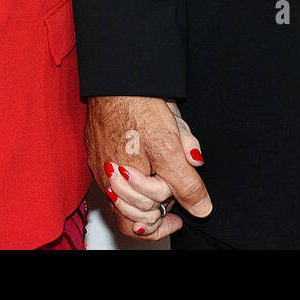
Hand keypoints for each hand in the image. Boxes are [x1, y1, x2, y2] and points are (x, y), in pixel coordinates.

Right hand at [86, 96, 210, 241]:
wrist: (115, 77)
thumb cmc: (136, 108)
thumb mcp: (169, 148)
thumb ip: (185, 183)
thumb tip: (201, 208)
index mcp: (121, 185)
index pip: (140, 222)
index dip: (164, 221)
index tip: (179, 217)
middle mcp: (106, 178)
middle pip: (133, 210)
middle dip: (156, 203)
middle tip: (174, 192)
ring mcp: (100, 162)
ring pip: (126, 190)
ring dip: (148, 186)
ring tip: (165, 168)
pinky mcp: (99, 146)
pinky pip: (117, 169)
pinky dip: (136, 168)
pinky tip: (150, 149)